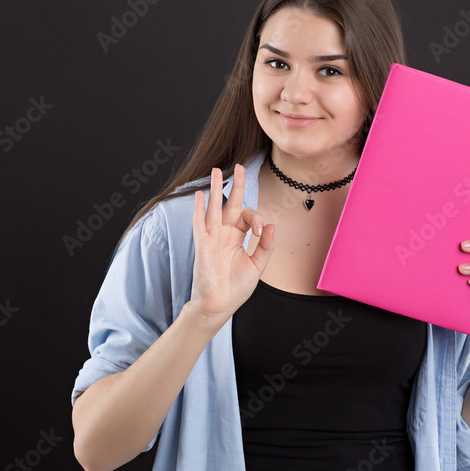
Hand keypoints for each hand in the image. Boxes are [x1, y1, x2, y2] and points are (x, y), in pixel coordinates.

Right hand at [189, 164, 275, 325]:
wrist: (220, 304)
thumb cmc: (236, 287)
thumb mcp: (257, 265)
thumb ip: (265, 245)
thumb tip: (270, 224)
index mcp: (237, 237)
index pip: (247, 216)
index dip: (256, 218)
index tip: (260, 231)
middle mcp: (224, 233)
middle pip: (230, 203)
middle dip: (236, 185)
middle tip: (239, 167)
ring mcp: (212, 237)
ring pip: (214, 207)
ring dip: (216, 189)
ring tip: (216, 170)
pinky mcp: (203, 244)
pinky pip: (200, 222)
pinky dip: (200, 208)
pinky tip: (201, 194)